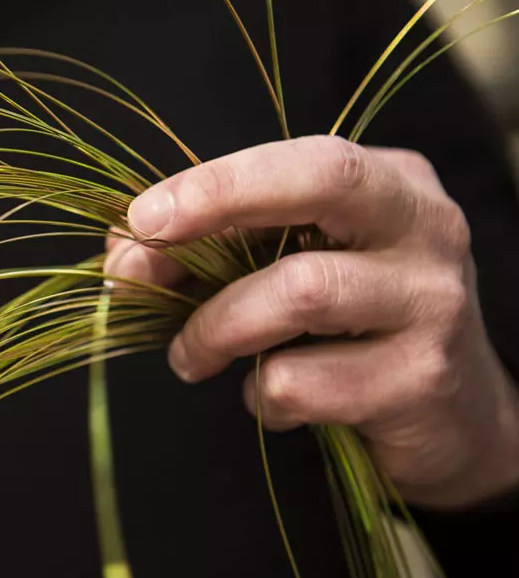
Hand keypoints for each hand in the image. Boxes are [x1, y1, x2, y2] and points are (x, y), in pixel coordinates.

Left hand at [104, 135, 518, 509]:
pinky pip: (303, 381)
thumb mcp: (290, 267)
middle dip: (218, 207)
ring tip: (190, 356)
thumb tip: (123, 253)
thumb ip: (215, 247)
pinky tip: (272, 397)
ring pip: (301, 291)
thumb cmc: (351, 329)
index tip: (141, 215)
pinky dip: (261, 393)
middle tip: (142, 260)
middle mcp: (425, 227)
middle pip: (325, 182)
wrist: (454, 419)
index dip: (215, 181)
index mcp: (390, 183)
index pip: (303, 159)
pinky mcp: (421, 381)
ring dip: (217, 328)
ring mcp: (431, 302)